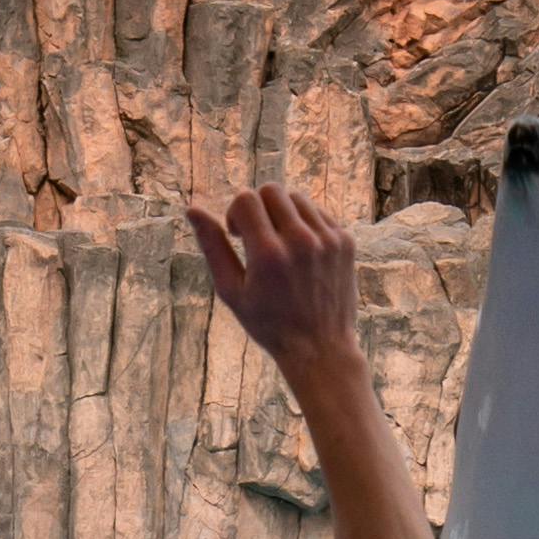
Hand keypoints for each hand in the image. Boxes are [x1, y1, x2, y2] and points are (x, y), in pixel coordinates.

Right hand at [192, 182, 361, 378]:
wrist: (321, 347)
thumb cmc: (269, 323)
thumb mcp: (232, 290)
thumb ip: (212, 246)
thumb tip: (192, 210)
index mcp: (269, 254)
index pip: (246, 199)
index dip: (235, 213)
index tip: (237, 236)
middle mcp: (301, 241)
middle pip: (271, 190)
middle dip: (258, 207)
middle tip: (257, 237)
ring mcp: (328, 239)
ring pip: (296, 197)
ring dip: (282, 213)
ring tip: (279, 244)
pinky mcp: (346, 241)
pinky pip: (319, 212)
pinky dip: (305, 223)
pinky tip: (300, 251)